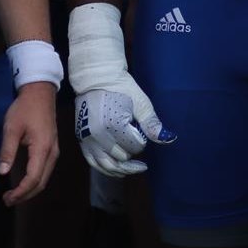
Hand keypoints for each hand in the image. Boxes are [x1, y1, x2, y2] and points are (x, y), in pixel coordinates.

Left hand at [0, 81, 58, 204]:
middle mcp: (51, 154)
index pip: (33, 179)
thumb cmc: (25, 108)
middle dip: (25, 195)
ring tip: (13, 195)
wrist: (40, 93)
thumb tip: (2, 172)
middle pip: (41, 183)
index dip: (20, 192)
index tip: (7, 198)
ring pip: (44, 178)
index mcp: (42, 149)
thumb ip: (7, 151)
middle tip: (8, 200)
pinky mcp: (51, 149)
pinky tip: (23, 182)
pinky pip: (44, 171)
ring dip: (30, 190)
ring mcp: (54, 152)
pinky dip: (34, 181)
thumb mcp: (12, 128)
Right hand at [67, 3, 170, 177]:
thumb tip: (167, 138)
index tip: (141, 133)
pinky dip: (105, 168)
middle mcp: (98, 135)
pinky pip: (93, 162)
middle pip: (121, 158)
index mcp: (113, 125)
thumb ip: (151, 122)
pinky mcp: (81, 140)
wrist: (95, 78)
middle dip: (132, 155)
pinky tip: (116, 169)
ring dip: (121, 169)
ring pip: (106, 165)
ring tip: (133, 168)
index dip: (142, 143)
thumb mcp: (140, 102)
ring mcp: (87, 139)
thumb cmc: (120, 87)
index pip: (135, 147)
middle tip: (139, 148)